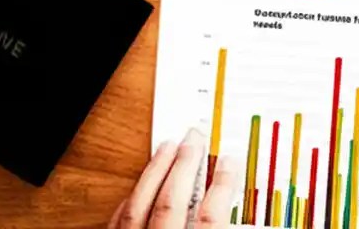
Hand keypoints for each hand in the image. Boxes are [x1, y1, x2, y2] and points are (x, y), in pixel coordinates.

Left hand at [109, 129, 238, 228]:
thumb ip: (221, 228)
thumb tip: (240, 219)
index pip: (210, 219)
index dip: (222, 186)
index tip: (228, 162)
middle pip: (170, 203)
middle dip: (184, 166)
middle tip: (194, 139)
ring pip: (138, 207)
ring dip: (154, 173)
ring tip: (166, 147)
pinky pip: (118, 221)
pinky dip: (130, 201)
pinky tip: (139, 187)